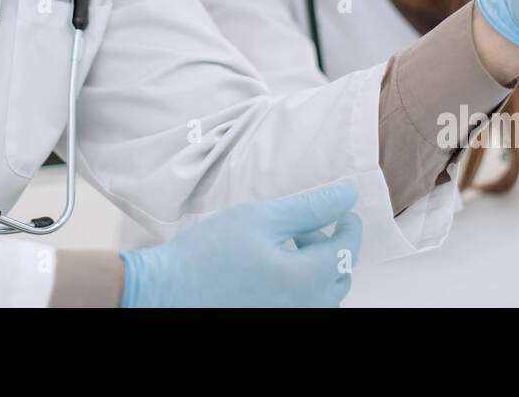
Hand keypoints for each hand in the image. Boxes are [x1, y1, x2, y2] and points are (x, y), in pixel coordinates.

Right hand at [119, 185, 361, 306]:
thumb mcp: (261, 217)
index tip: (345, 211)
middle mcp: (303, 309)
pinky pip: (303, 306)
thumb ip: (309, 207)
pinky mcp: (272, 321)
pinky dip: (301, 286)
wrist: (168, 290)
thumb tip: (347, 196)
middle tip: (304, 227)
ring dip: (317, 268)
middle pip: (339, 277)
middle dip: (331, 247)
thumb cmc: (209, 251)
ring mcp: (288, 319)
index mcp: (304, 281)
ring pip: (324, 296)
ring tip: (286, 246)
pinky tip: (274, 269)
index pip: (346, 251)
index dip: (350, 227)